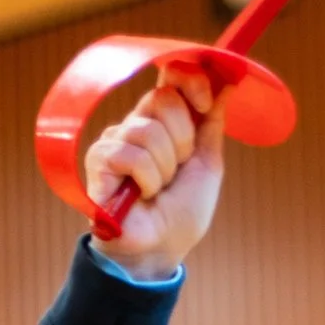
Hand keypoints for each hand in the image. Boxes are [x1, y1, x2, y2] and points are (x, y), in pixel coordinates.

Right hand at [84, 64, 223, 280]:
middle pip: (163, 98)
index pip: (171, 76)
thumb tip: (226, 86)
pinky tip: (142, 195)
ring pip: (149, 131)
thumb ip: (212, 125)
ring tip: (159, 189)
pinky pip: (131, 154)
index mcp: (163, 121)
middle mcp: (136, 123)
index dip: (191, 80)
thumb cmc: (181, 212)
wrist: (161, 248)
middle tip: (178, 169)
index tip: (206, 100)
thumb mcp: (207, 164)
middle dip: (183, 139)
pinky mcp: (98, 159)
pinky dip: (147, 180)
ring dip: (165, 168)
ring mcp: (115, 140)